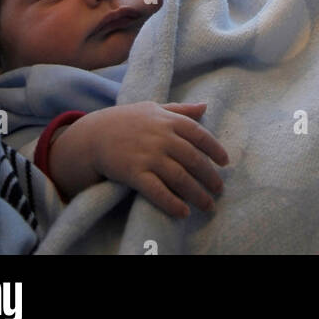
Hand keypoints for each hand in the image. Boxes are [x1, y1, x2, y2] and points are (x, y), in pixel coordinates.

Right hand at [48, 101, 228, 217]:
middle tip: (219, 190)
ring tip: (208, 205)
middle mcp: (161, 137)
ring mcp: (148, 155)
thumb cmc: (127, 121)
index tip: (224, 163)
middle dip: (209, 177)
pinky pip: (157, 191)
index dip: (214, 149)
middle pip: (193, 159)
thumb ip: (181, 109)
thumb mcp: (154, 108)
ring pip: (180, 178)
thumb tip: (206, 106)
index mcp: (168, 120)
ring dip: (197, 194)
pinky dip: (172, 203)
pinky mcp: (134, 173)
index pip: (199, 134)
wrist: (94, 135)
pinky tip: (183, 212)